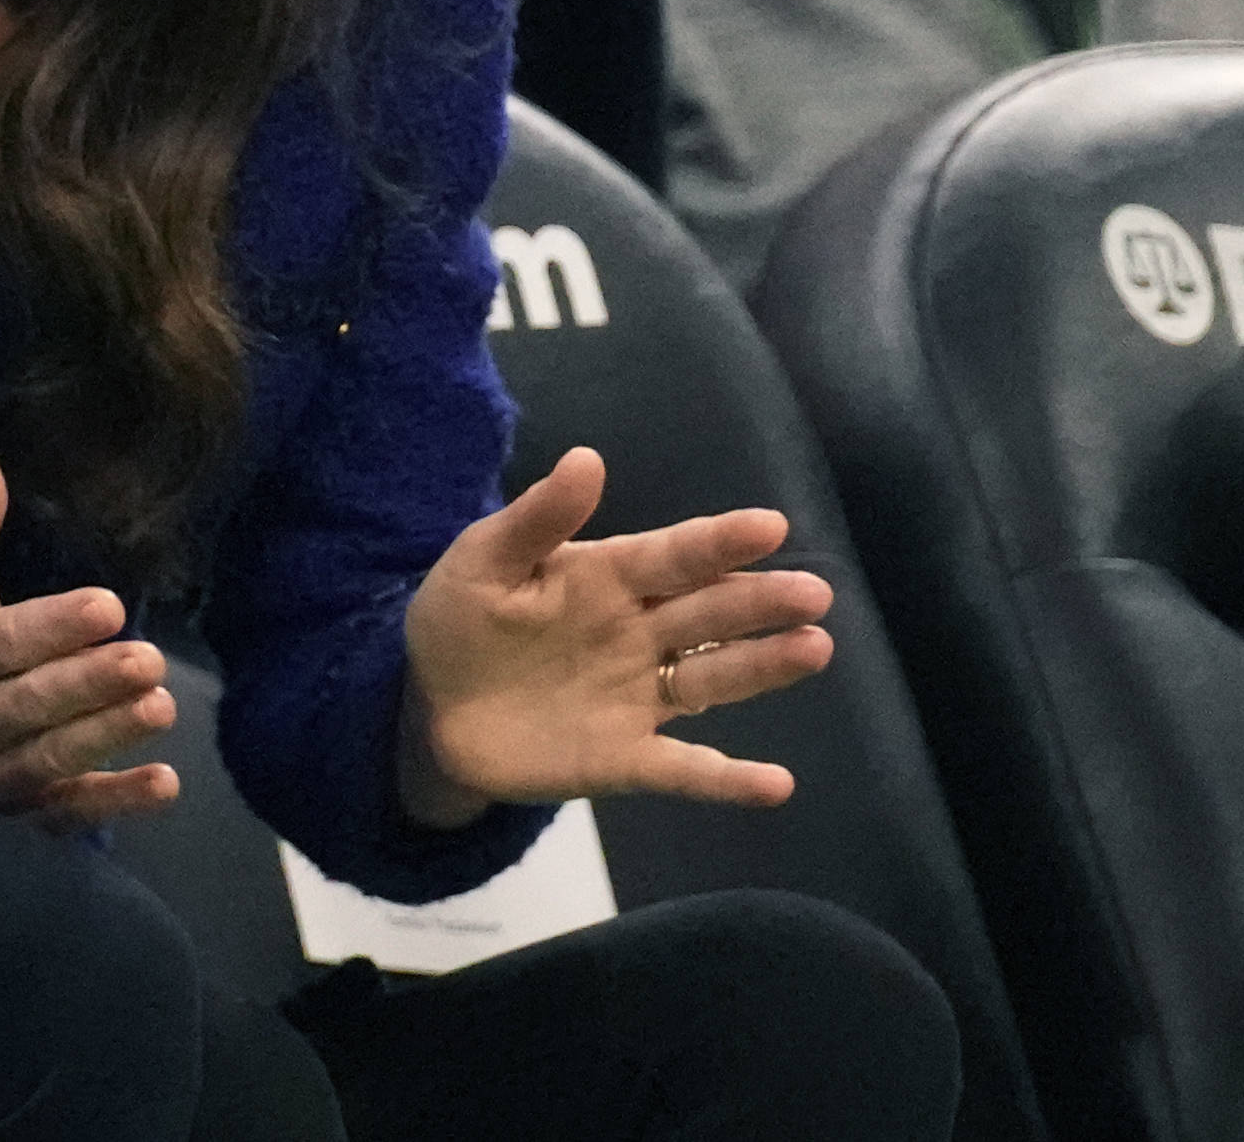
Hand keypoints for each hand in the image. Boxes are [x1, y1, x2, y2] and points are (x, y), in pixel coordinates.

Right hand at [0, 450, 178, 832]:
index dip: (53, 627)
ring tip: (162, 707)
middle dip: (89, 684)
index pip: (1, 644)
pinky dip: (113, 804)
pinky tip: (163, 784)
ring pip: (50, 759)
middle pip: (30, 705)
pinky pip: (65, 814)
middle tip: (148, 660)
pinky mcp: (19, 814)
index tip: (106, 605)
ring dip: (107, 736)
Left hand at [397, 445, 836, 825]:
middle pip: (708, 613)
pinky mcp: (625, 758)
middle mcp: (638, 634)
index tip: (771, 526)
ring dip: (762, 667)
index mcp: (607, 578)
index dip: (719, 541)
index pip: (673, 555)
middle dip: (760, 602)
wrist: (430, 706)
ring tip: (813, 648)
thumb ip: (537, 518)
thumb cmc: (461, 620)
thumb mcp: (483, 561)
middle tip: (813, 594)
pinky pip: (684, 770)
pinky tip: (776, 785)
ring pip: (712, 678)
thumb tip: (588, 458)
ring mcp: (637, 697)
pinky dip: (728, 780)